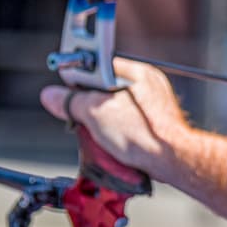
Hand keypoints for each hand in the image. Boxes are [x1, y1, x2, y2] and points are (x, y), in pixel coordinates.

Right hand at [39, 58, 192, 178]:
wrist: (174, 161)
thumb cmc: (145, 135)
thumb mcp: (97, 113)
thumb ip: (72, 102)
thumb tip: (51, 96)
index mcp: (137, 73)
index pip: (98, 65)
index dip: (78, 79)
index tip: (67, 90)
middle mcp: (148, 85)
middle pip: (104, 88)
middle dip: (90, 104)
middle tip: (84, 118)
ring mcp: (154, 105)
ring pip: (115, 107)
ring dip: (102, 121)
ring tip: (103, 134)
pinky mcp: (155, 123)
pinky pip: (127, 122)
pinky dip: (116, 131)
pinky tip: (115, 143)